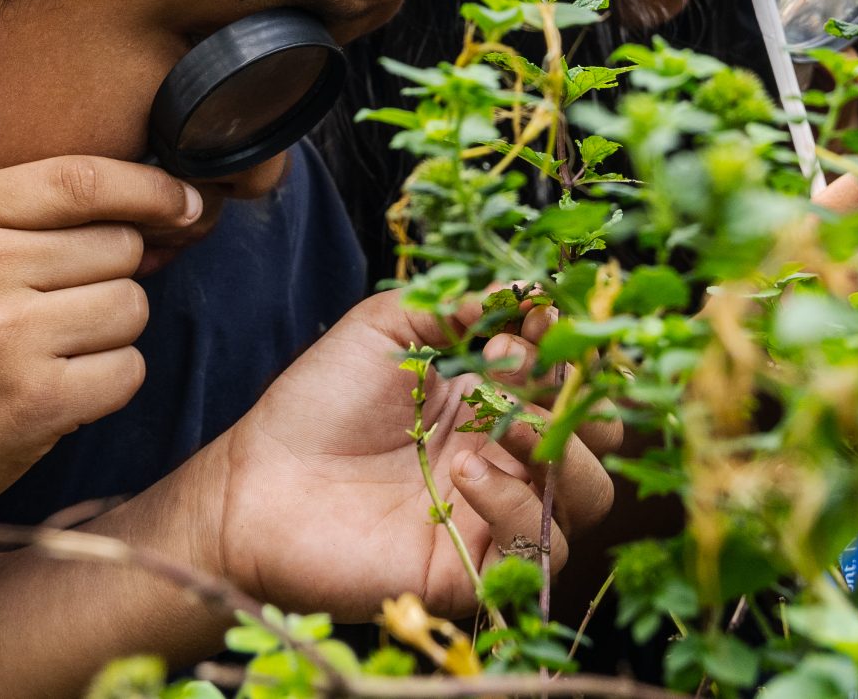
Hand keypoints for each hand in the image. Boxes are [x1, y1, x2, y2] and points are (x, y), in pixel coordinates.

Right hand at [0, 155, 199, 539]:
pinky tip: (57, 391)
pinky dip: (108, 383)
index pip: (83, 178)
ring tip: (48, 351)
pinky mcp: (33, 403)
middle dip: (112, 275)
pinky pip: (128, 371)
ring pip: (130, 306)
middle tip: (58, 310)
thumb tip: (170, 212)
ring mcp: (6, 337)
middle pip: (119, 245)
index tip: (188, 203)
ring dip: (111, 331)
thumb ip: (37, 221)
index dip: (151, 187)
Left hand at [163, 292, 614, 619]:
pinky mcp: (476, 569)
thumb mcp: (388, 325)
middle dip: (573, 394)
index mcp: (498, 393)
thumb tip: (528, 289)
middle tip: (513, 366)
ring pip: (588, 494)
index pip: (576, 374)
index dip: (571, 345)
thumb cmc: (319, 401)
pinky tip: (467, 473)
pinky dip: (518, 507)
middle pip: (599, 434)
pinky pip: (539, 551)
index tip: (535, 316)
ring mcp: (498, 512)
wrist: (258, 485)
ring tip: (496, 423)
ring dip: (558, 450)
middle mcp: (509, 453)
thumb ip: (458, 303)